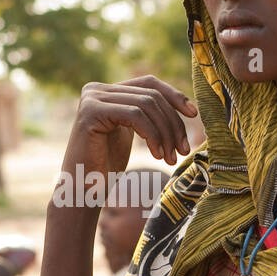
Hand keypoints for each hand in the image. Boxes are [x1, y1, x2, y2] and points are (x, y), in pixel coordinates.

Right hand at [64, 75, 198, 178]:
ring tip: (170, 158)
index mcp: (106, 91)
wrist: (82, 192)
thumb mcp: (132, 133)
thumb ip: (148, 115)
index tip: (194, 114)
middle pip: (151, 95)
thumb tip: (186, 105)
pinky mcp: (91, 111)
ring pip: (146, 104)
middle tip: (183, 151)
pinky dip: (152, 135)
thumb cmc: (107, 168)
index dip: (175, 95)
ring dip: (165, 133)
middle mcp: (97, 89)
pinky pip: (135, 115)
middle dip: (173, 123)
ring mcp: (92, 98)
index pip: (149, 83)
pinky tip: (157, 155)